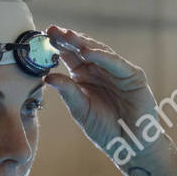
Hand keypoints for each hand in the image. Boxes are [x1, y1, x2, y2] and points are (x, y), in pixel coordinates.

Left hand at [43, 26, 160, 158]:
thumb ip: (67, 92)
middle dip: (67, 39)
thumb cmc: (105, 129)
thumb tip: (47, 77)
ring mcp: (117, 71)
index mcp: (85, 76)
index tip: (43, 37)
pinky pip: (116, 63)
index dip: (58, 46)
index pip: (70, 56)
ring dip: (83, 43)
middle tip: (52, 30)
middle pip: (83, 50)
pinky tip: (88, 51)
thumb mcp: (80, 110)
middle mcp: (100, 70)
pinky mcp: (133, 76)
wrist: (129, 145)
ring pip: (99, 52)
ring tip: (67, 36)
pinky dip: (102, 56)